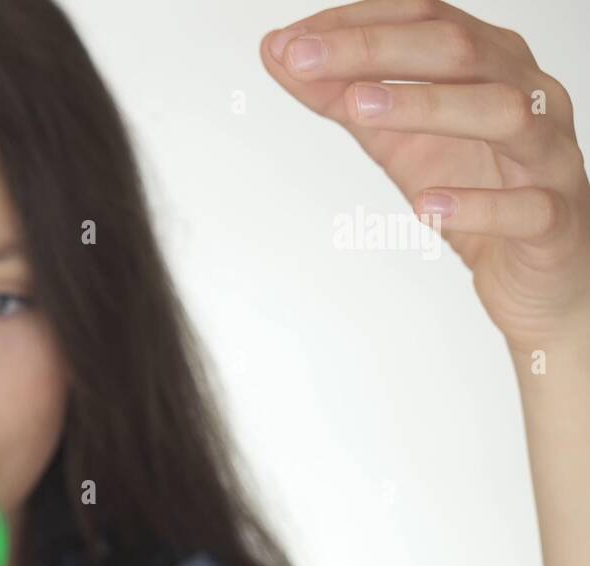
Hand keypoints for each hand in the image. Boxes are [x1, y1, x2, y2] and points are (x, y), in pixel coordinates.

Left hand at [262, 0, 589, 355]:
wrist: (535, 272)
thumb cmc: (473, 186)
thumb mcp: (394, 137)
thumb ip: (341, 95)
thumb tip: (278, 52)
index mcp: (494, 65)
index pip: (428, 20)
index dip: (358, 25)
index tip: (291, 42)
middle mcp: (533, 97)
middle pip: (462, 52)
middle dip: (376, 51)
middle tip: (304, 60)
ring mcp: (550, 157)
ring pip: (504, 114)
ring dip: (426, 105)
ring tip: (357, 107)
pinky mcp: (555, 221)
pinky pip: (527, 208)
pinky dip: (476, 205)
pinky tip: (427, 205)